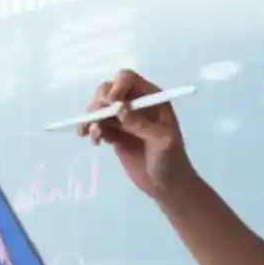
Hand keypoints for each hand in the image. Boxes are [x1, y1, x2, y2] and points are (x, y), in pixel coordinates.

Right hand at [80, 69, 192, 201]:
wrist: (166, 185)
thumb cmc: (171, 160)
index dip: (117, 86)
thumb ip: (141, 124)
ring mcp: (124, 119)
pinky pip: (98, 125)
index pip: (128, 79)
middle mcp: (136, 104)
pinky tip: (96, 142)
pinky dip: (92, 130)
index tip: (110, 102)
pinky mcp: (115, 134)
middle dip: (100, 101)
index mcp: (152, 98)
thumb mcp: (161, 141)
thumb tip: (119, 108)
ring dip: (92, 118)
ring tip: (95, 135)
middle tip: (96, 118)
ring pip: (100, 108)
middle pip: (109, 89)